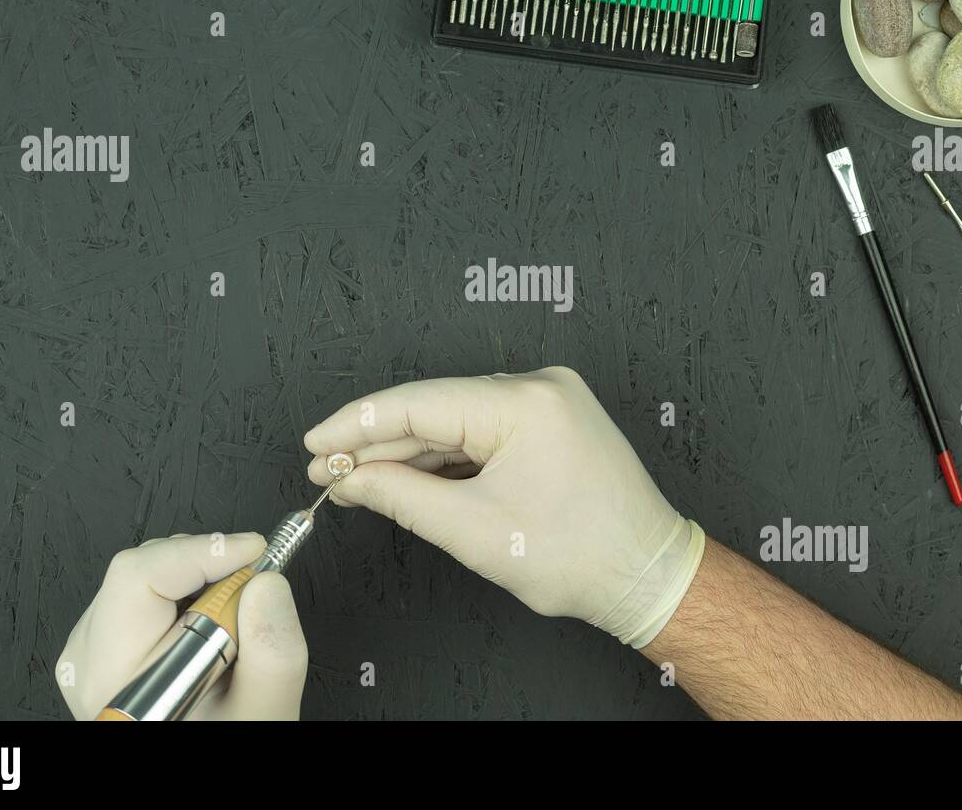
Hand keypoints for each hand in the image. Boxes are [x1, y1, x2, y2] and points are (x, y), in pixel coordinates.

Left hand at [57, 533, 306, 719]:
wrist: (194, 783)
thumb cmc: (222, 741)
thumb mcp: (263, 712)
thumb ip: (272, 649)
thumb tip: (266, 582)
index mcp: (115, 681)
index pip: (139, 577)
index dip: (202, 551)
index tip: (255, 551)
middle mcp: (88, 664)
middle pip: (140, 569)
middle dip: (206, 568)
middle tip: (251, 595)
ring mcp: (87, 653)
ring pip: (142, 575)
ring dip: (197, 582)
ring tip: (229, 625)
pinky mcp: (100, 645)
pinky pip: (139, 592)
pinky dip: (184, 594)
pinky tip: (207, 627)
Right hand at [304, 367, 703, 647]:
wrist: (646, 574)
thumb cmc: (582, 558)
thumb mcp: (474, 531)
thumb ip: (401, 497)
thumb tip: (351, 478)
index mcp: (527, 404)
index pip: (419, 402)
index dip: (358, 424)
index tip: (316, 443)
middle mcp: (540, 388)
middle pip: (435, 408)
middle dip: (379, 442)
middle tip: (326, 469)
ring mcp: (548, 401)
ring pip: (455, 419)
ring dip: (408, 451)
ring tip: (355, 478)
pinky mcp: (549, 421)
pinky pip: (481, 430)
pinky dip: (443, 456)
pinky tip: (404, 475)